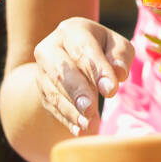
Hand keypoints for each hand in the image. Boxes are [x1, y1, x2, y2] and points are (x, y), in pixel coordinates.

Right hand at [33, 17, 133, 135]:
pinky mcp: (40, 90)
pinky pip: (51, 106)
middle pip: (61, 71)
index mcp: (72, 30)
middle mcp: (50, 48)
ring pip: (54, 92)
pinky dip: (65, 119)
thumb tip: (118, 73)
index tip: (111, 90)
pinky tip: (79, 130)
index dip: (98, 70)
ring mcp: (41, 70)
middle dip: (77, 91)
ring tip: (88, 125)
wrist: (71, 57)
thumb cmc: (102, 50)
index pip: (84, 50)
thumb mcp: (116, 46)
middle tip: (91, 109)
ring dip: (71, 110)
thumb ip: (120, 56)